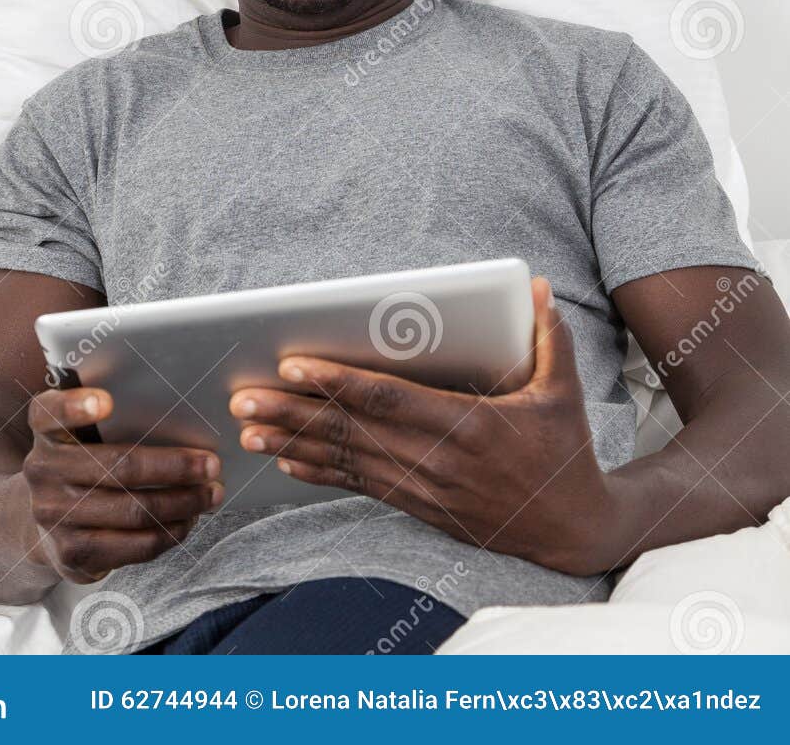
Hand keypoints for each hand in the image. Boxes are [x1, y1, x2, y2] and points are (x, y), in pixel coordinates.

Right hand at [23, 386, 222, 583]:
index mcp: (46, 433)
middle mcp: (42, 472)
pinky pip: (133, 546)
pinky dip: (169, 533)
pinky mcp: (72, 554)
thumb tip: (182, 413)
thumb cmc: (82, 464)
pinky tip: (188, 520)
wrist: (44, 521)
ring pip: (133, 510)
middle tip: (212, 464)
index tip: (107, 402)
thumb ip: (110, 420)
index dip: (76, 407)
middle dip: (175, 467)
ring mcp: (54, 516)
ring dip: (182, 503)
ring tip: (210, 495)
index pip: (50, 413)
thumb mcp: (80, 435)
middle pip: (119, 468)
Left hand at [229, 277, 613, 574]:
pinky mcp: (419, 507)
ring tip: (247, 431)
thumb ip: (548, 338)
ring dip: (294, 445)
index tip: (292, 366)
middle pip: (352, 433)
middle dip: (293, 415)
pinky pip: (360, 486)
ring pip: (347, 463)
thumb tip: (536, 286)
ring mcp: (425, 490)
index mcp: (469, 427)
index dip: (338, 383)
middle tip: (243, 399)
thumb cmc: (564, 454)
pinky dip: (319, 473)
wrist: (573, 530)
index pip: (388, 400)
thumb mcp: (564, 393)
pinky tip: (285, 463)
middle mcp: (438, 462)